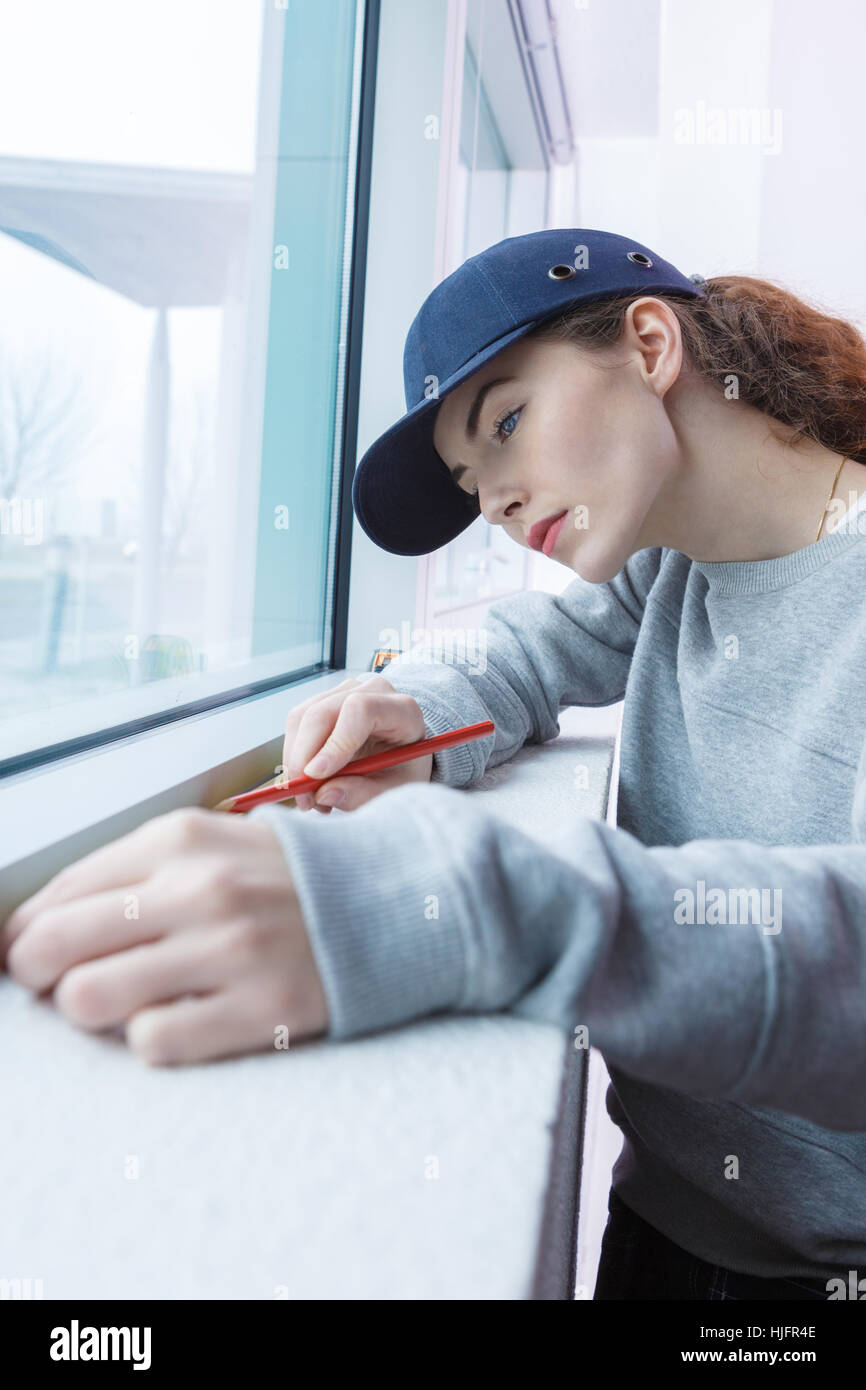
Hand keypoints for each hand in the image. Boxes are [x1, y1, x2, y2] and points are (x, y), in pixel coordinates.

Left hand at [0, 807, 328, 1064]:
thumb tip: (36, 930)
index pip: (57, 894)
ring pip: (89, 999)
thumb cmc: (285, 879)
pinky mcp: (262, 1007)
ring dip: (91, 1010)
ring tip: (123, 1002)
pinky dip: (151, 1037)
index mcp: (179, 839)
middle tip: (59, 985)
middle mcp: (201, 889)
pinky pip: (153, 1041)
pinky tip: (180, 1017)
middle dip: (37, 975)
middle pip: (52, 948)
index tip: (32, 954)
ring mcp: (231, 950)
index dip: (28, 935)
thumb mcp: (208, 844)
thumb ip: (128, 874)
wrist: (392, 900)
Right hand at [283, 674, 433, 813]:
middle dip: (303, 758)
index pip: (361, 710)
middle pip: (322, 712)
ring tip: (311, 797)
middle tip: (303, 797)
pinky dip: (294, 757)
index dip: (335, 742)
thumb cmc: (404, 773)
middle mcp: (372, 691)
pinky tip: (310, 782)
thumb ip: (363, 794)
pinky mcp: (324, 700)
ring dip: (295, 760)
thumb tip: (323, 794)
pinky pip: (296, 724)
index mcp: (402, 710)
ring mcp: (345, 692)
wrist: (403, 759)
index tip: (317, 775)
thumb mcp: (393, 791)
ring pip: (301, 717)